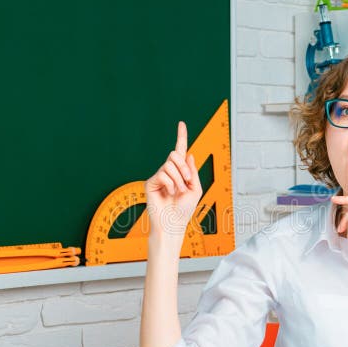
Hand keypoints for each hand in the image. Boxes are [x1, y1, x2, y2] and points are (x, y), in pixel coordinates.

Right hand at [145, 122, 202, 237]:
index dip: (181, 137)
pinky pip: (163, 174)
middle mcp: (169, 172)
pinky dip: (170, 184)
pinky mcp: (151, 182)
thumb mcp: (196, 188)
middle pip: (175, 155)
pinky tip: (169, 193)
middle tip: (187, 180)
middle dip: (184, 168)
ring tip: (178, 192)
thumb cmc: (184, 209)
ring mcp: (159, 177)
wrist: (173, 223)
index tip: (181, 123)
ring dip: (178, 179)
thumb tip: (188, 154)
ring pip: (170, 165)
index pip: (180, 151)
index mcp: (180, 172)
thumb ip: (193, 171)